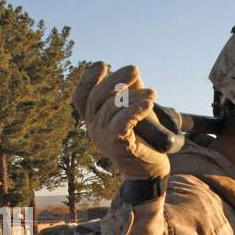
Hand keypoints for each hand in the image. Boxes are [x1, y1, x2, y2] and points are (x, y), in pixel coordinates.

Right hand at [73, 62, 170, 179]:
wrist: (149, 170)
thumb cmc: (143, 139)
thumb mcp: (135, 111)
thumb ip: (131, 92)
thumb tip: (133, 72)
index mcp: (93, 120)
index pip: (81, 96)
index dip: (88, 79)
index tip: (102, 64)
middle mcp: (93, 128)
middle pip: (98, 96)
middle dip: (117, 79)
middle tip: (135, 69)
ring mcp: (102, 137)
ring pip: (113, 107)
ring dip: (134, 96)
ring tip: (153, 93)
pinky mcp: (116, 144)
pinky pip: (122, 122)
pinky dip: (135, 110)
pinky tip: (148, 104)